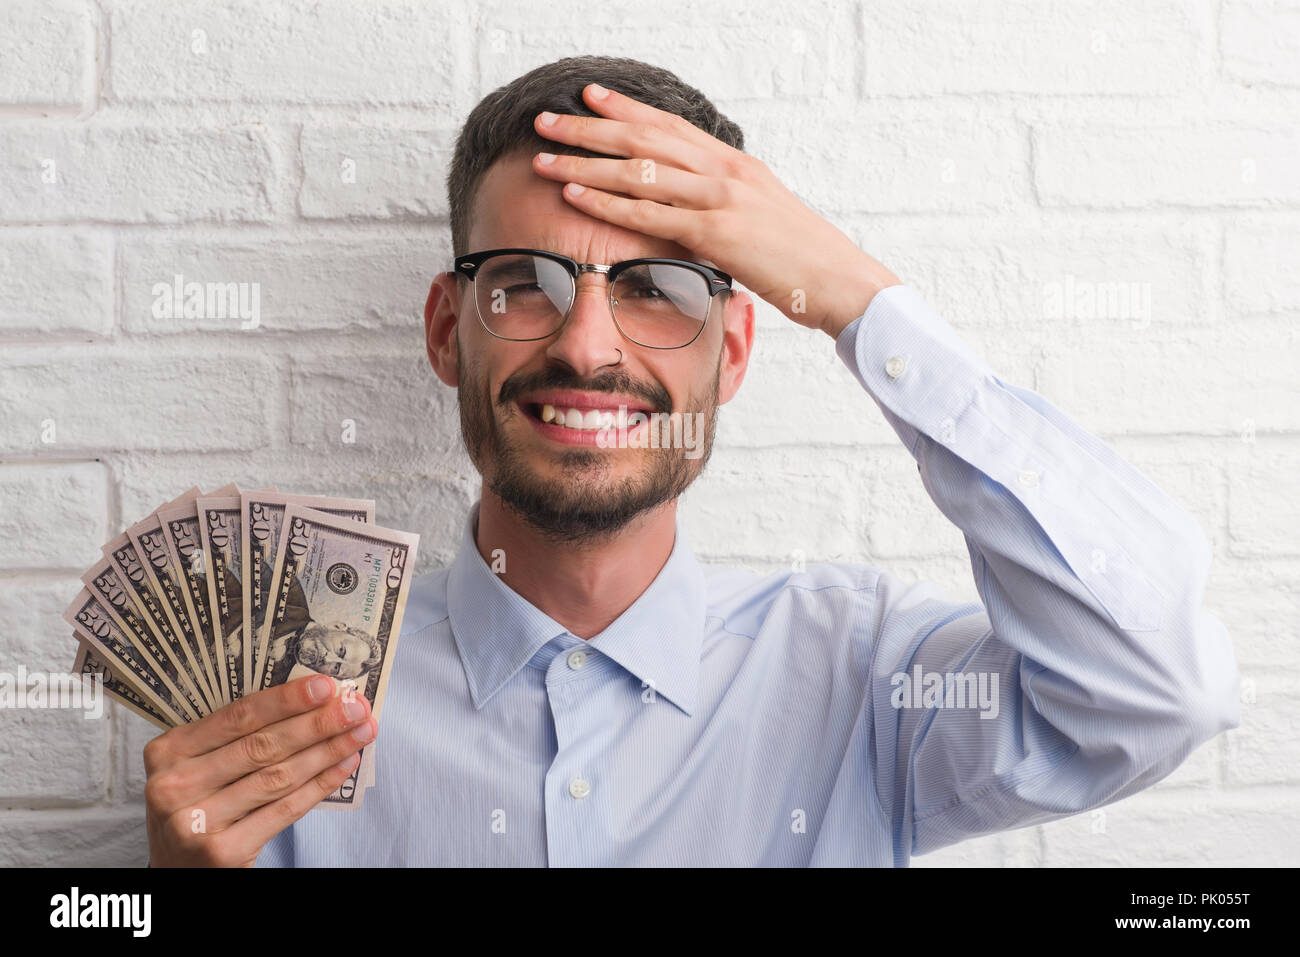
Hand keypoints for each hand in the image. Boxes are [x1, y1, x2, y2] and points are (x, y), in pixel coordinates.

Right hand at [143, 674, 374, 866]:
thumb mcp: (201, 765)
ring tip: (360, 733)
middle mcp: (173, 785)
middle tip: (355, 707)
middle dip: (317, 723)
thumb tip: (313, 701)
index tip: (327, 686)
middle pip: (262, 746)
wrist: (179, 868)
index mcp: (168, 751)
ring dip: (327, 752)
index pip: (238, 716)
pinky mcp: (220, 852)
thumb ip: (240, 736)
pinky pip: (283, 811)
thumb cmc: (199, 803)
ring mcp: (195, 822)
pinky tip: (345, 765)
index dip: (286, 700)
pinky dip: (320, 785)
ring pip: (278, 777)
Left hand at [530, 82, 901, 338]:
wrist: (840, 280)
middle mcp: (724, 171)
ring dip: (585, 163)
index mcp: (734, 165)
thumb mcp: (760, 220)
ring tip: (544, 158)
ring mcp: (721, 198)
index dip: (626, 109)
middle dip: (590, 128)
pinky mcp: (716, 232)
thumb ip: (723, 209)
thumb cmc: (801, 259)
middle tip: (546, 120)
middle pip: (644, 139)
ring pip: (639, 171)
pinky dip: (608, 203)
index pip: (670, 126)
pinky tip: (575, 197)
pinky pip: (650, 213)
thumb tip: (692, 215)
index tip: (589, 97)